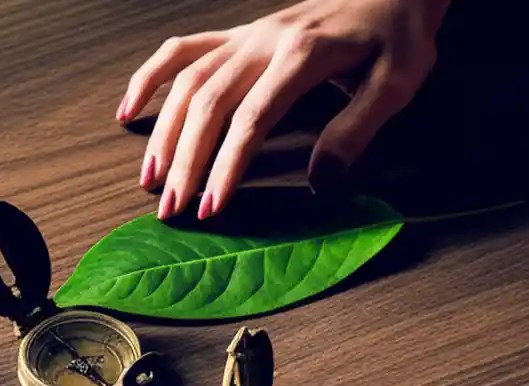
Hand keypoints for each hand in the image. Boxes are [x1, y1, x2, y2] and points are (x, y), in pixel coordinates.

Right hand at [117, 0, 447, 219]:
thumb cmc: (399, 35)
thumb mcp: (397, 83)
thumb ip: (357, 129)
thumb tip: (320, 181)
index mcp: (302, 56)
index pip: (253, 119)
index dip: (228, 166)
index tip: (212, 207)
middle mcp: (264, 40)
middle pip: (209, 103)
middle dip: (187, 160)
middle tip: (170, 210)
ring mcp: (247, 35)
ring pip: (188, 80)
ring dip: (164, 131)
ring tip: (150, 178)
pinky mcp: (241, 34)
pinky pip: (182, 50)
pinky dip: (150, 78)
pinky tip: (129, 110)